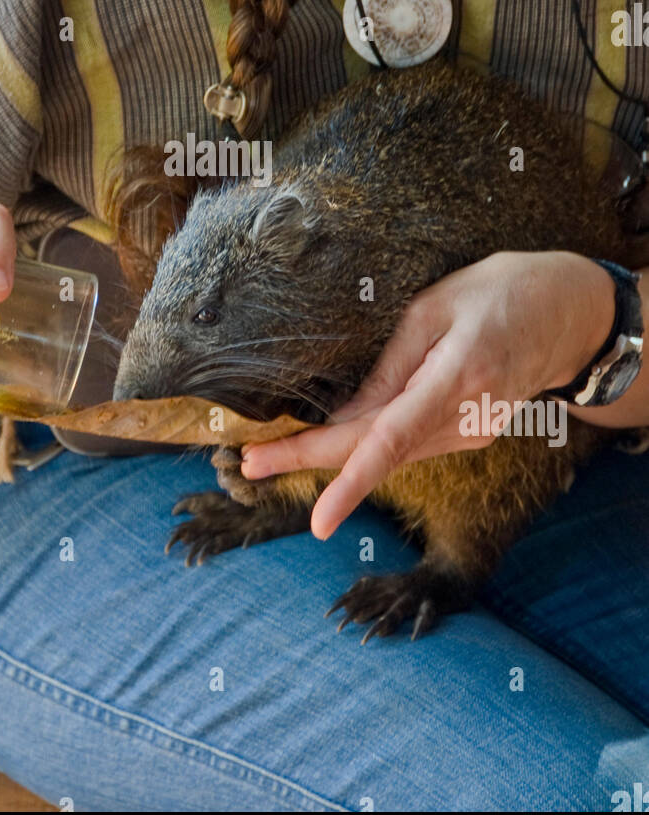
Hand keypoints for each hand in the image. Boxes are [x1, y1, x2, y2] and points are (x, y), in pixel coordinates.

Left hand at [240, 251, 615, 540]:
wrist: (566, 314)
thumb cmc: (499, 293)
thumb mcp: (435, 307)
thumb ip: (390, 362)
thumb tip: (344, 411)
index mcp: (456, 378)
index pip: (393, 440)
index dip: (352, 482)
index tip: (320, 520)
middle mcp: (464, 419)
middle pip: (376, 453)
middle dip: (310, 461)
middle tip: (248, 463)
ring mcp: (469, 435)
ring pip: (388, 455)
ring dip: (330, 457)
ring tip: (269, 451)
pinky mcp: (468, 437)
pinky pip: (407, 446)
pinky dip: (364, 447)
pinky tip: (327, 440)